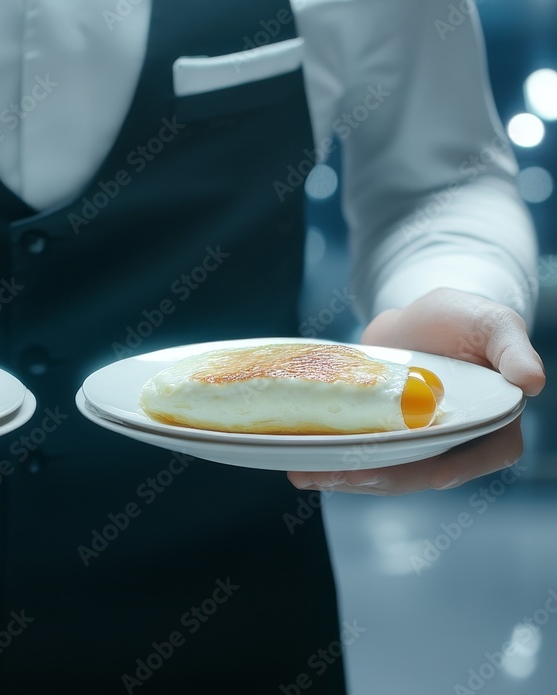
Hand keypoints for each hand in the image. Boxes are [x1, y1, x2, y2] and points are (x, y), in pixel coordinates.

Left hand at [288, 288, 544, 495]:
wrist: (415, 316)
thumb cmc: (463, 318)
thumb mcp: (492, 322)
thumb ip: (511, 347)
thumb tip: (532, 381)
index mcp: (491, 423)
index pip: (480, 454)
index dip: (455, 468)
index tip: (427, 475)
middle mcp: (453, 442)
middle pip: (419, 471)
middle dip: (377, 478)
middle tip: (335, 474)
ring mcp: (414, 444)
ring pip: (383, 470)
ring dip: (344, 477)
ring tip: (305, 474)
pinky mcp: (381, 437)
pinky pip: (359, 456)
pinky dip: (332, 461)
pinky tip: (300, 461)